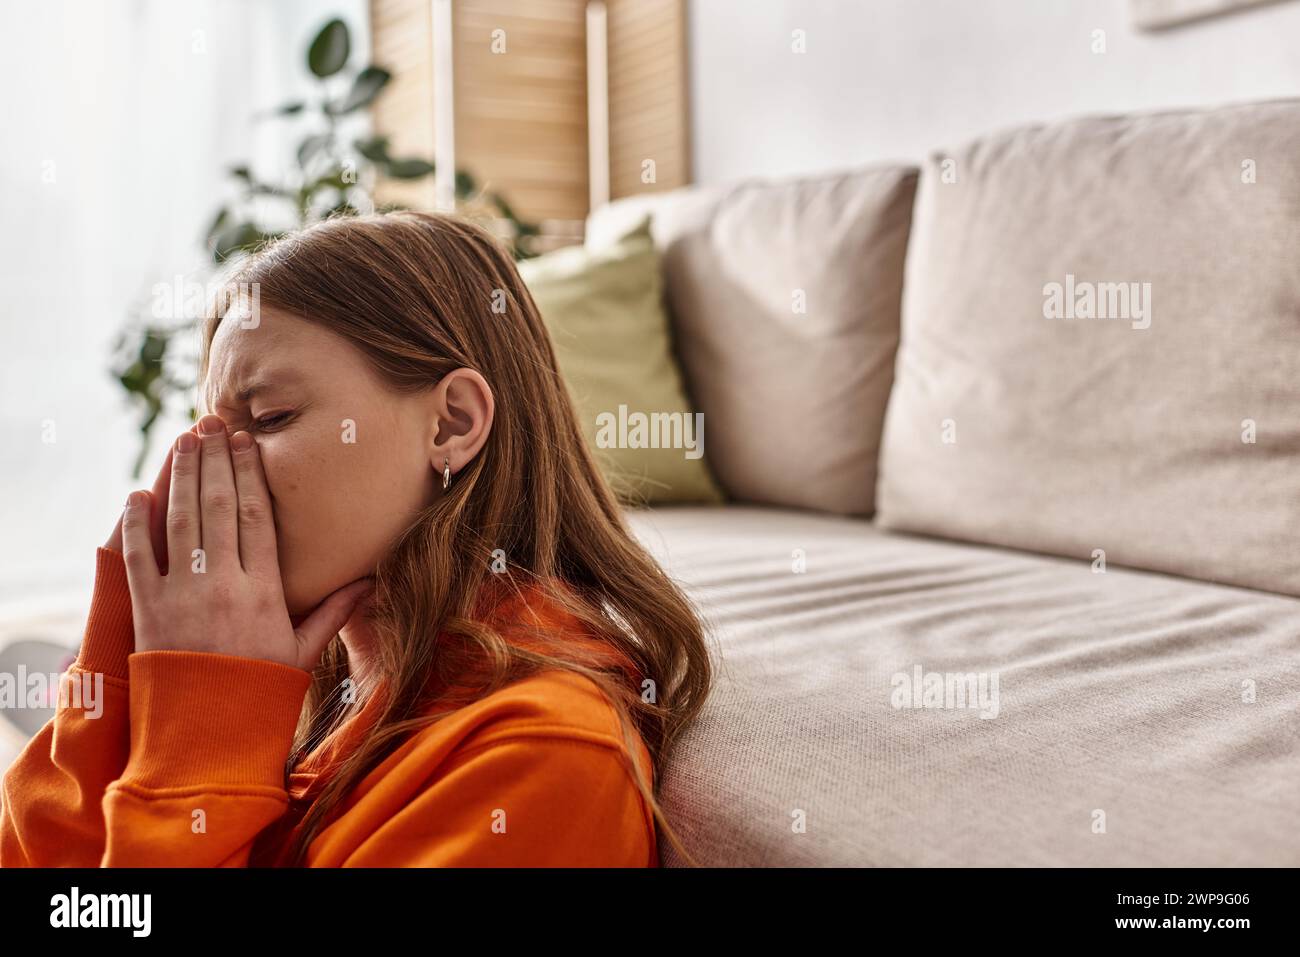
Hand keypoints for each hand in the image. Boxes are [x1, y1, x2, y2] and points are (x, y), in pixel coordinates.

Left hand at [119, 414, 373, 671]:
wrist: (207, 736)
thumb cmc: (259, 692)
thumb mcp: (303, 652)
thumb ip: (333, 612)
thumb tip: (369, 581)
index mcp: (264, 591)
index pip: (255, 517)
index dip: (249, 474)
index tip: (247, 443)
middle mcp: (223, 585)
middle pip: (217, 506)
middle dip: (214, 459)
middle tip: (212, 422)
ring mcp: (182, 595)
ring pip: (180, 520)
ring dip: (179, 475)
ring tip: (183, 440)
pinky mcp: (147, 610)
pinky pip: (139, 556)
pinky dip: (135, 523)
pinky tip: (137, 493)